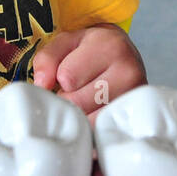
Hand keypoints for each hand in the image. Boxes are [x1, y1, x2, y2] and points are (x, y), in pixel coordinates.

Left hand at [31, 24, 145, 120]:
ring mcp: (134, 98)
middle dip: (69, 99)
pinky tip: (96, 111)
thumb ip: (47, 59)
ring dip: (81, 114)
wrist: (125, 56)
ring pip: (89, 121)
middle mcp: (128, 71)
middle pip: (78, 102)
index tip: (70, 73)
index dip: (61, 79)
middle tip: (77, 89)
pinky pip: (101, 132)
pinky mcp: (135, 117)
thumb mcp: (66, 43)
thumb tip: (42, 85)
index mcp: (109, 46)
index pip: (68, 77)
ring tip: (87, 98)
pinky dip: (92, 125)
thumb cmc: (91, 50)